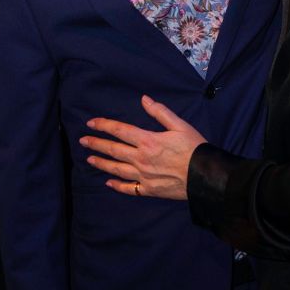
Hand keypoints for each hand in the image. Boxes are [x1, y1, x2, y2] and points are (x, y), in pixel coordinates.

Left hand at [80, 95, 205, 200]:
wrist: (206, 175)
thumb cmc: (195, 148)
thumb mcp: (180, 125)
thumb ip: (160, 112)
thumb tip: (144, 99)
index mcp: (147, 140)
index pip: (120, 130)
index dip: (104, 126)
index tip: (91, 123)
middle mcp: (141, 159)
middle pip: (113, 150)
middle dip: (96, 144)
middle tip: (83, 141)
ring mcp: (143, 176)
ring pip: (117, 169)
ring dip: (102, 164)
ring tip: (90, 159)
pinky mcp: (149, 190)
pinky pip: (129, 188)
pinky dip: (118, 186)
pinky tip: (109, 183)